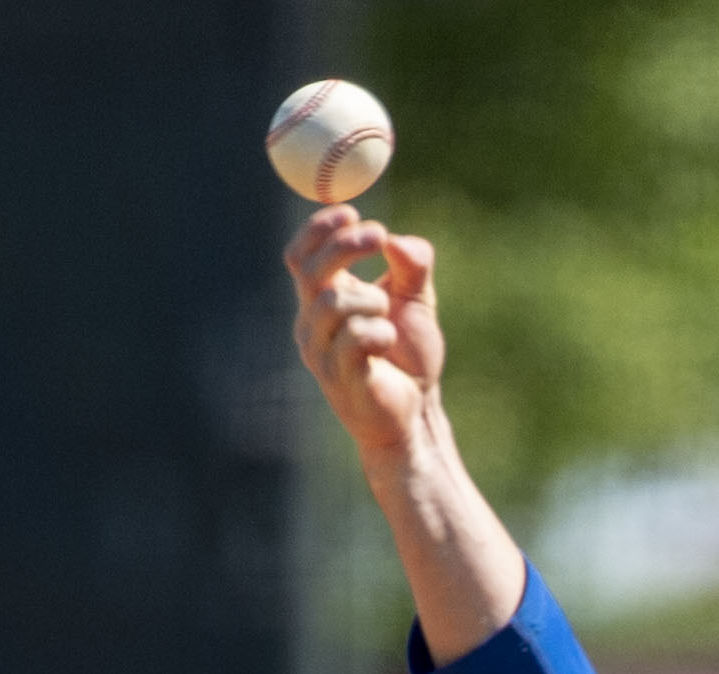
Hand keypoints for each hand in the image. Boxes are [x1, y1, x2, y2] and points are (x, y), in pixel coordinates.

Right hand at [287, 208, 444, 461]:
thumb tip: (398, 240)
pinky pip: (352, 339)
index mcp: (323, 299)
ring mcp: (321, 353)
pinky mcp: (338, 379)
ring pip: (332, 304)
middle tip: (379, 236)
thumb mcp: (417, 300)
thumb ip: (413, 265)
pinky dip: (379, 332)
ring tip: (389, 316)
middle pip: (309, 270)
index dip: (319, 229)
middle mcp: (313, 324)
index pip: (301, 255)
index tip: (353, 212)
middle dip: (344, 246)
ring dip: (370, 299)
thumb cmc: (410, 359)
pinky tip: (389, 344)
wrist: (417, 415)